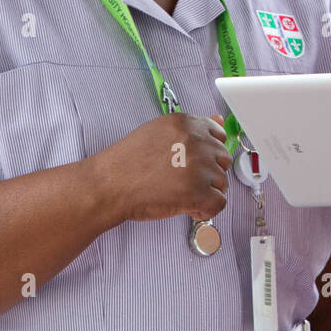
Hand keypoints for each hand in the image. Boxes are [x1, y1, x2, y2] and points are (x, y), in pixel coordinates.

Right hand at [90, 112, 231, 223]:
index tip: (197, 163)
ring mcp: (199, 166)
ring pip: (222, 183)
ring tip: (182, 195)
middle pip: (223, 160)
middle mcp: (196, 141)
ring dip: (206, 192)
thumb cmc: (127, 162)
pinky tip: (189, 208)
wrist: (108, 185)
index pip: (219, 136)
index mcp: (187, 123)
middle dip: (209, 173)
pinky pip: (219, 203)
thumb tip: (219, 120)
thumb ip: (193, 127)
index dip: (209, 154)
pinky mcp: (197, 191)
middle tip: (186, 182)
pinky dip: (206, 210)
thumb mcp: (160, 131)